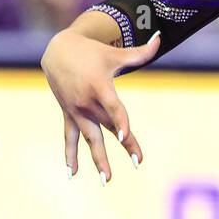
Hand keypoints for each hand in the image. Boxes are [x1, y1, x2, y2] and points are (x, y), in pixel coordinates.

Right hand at [41, 28, 161, 181]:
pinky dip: (70, 155)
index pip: (113, 108)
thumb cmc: (92, 53)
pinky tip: (72, 174)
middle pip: (109, 127)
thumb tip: (161, 38)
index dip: (120, 121)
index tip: (124, 137)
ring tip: (107, 180)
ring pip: (90, 138)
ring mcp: (76, 111)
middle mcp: (87, 102)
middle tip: (138, 162)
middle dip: (124, 144)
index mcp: (100, 87)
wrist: (57, 52)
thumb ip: (140, 52)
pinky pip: (70, 138)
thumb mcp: (115, 53)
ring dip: (98, 159)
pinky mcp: (69, 115)